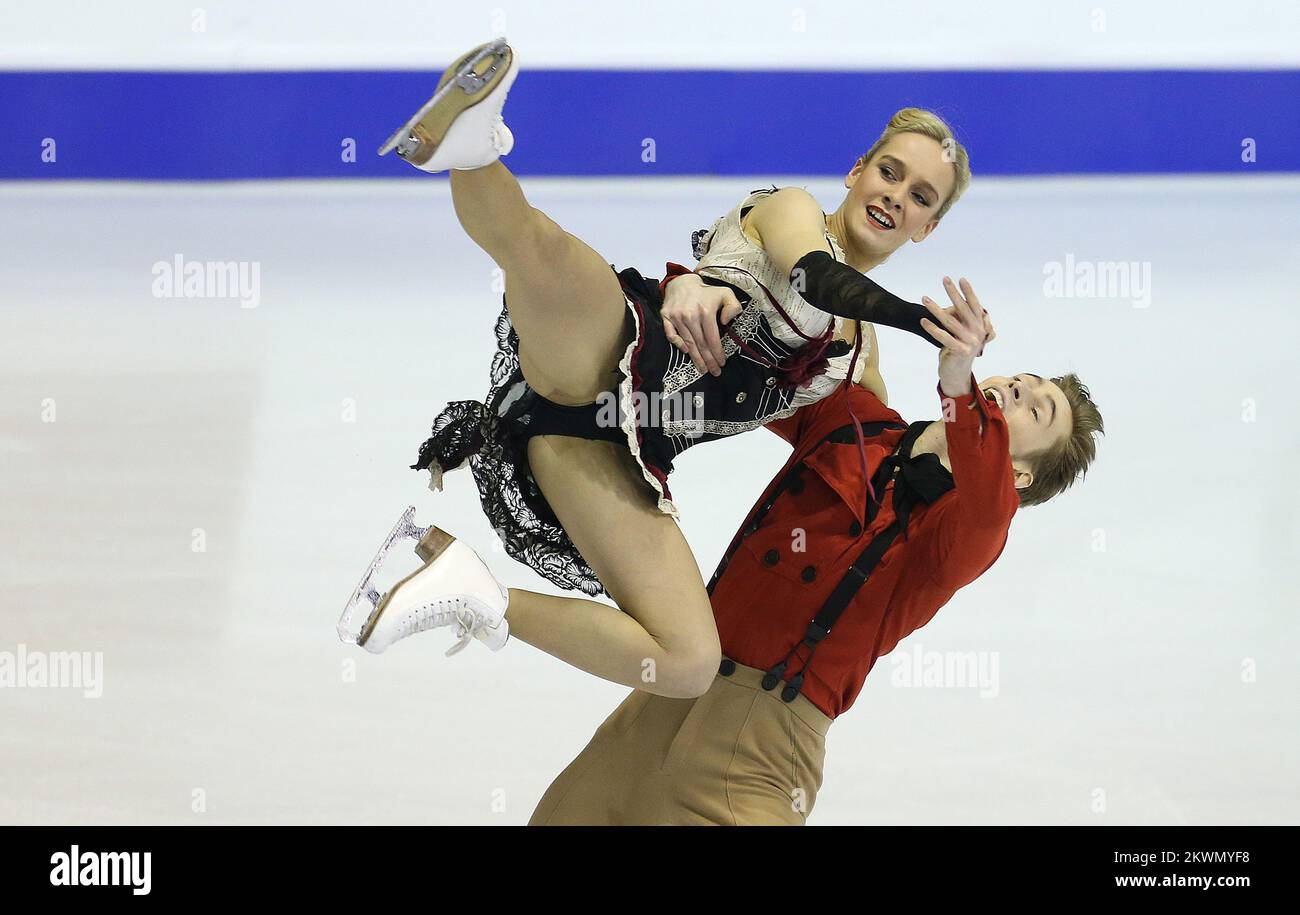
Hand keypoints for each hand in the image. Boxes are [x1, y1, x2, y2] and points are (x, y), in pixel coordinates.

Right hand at [661, 273, 743, 375]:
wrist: (682, 282)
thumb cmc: (706, 292)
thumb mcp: (725, 293)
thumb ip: (733, 306)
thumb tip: (725, 321)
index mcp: (705, 311)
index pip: (712, 338)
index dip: (717, 353)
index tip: (722, 363)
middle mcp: (690, 316)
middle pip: (701, 344)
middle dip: (708, 361)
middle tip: (714, 372)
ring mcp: (677, 317)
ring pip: (688, 343)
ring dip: (696, 359)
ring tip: (702, 369)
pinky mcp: (666, 317)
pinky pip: (671, 335)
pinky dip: (678, 345)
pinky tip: (686, 352)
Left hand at [919, 276, 988, 396]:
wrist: (957, 374)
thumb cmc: (958, 350)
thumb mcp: (963, 334)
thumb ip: (963, 320)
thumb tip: (956, 302)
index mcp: (980, 327)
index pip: (974, 305)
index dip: (968, 292)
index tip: (961, 279)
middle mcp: (977, 333)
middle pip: (963, 309)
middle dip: (953, 293)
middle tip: (945, 279)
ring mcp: (970, 342)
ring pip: (950, 322)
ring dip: (935, 308)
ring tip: (924, 298)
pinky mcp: (960, 351)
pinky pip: (943, 337)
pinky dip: (933, 328)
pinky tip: (923, 320)